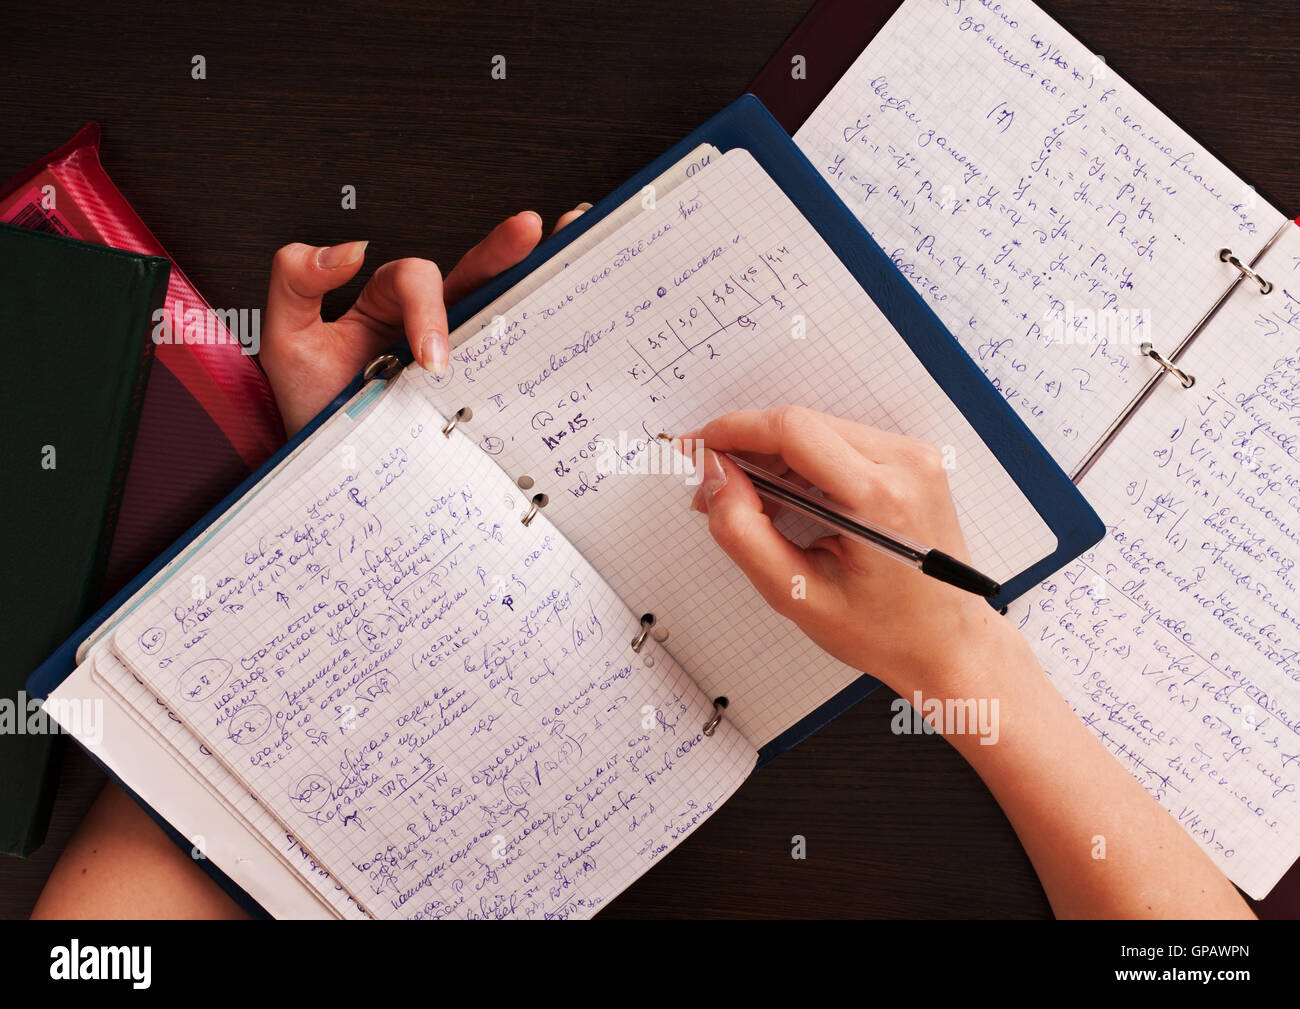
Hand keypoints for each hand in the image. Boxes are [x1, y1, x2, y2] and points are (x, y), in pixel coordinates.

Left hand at [260, 205, 590, 434]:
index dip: (427, 311)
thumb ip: (299, 280)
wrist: (331, 470)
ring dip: (533, 276)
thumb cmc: (314, 407)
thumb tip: (347, 250)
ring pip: (498, 307)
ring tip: (566, 249)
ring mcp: (459, 354)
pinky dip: (537, 336)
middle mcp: (429, 321)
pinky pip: (507, 361)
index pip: (416, 282)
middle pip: (473, 274)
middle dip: (503, 251)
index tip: (431, 359)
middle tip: (529, 230)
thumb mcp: (289, 339)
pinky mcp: (476, 391)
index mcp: (389, 301)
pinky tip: (564, 316)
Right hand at [679, 406, 1019, 697]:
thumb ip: (744, 533)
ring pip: (819, 430)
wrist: (949, 644)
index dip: (733, 431)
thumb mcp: (796, 596)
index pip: (793, 430)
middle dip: (746, 447)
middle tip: (711, 489)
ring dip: (773, 455)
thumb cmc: (883, 632)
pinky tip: (785, 497)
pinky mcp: (913, 460)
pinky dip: (803, 462)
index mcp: (881, 498)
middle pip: (803, 424)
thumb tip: (714, 476)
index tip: (696, 449)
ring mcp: (915, 457)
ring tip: (746, 502)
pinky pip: (841, 442)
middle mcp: (906, 463)